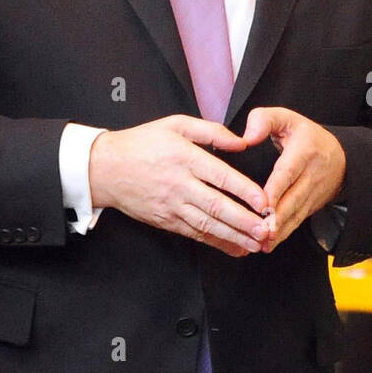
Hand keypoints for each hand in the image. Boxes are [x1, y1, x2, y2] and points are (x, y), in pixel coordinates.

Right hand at [89, 115, 267, 256]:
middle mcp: (179, 184)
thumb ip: (212, 131)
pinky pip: (195, 234)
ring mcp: (172, 206)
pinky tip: (235, 248)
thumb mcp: (175, 124)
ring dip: (234, 237)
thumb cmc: (141, 144)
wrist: (105, 168)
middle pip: (216, 206)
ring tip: (257, 243)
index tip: (264, 200)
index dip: (244, 190)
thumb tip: (241, 142)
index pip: (220, 176)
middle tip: (266, 229)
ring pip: (207, 225)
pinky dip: (217, 243)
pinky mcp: (166, 220)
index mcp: (184, 157)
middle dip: (244, 221)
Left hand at [241, 106, 345, 252]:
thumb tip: (246, 137)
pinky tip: (269, 245)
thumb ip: (263, 119)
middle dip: (278, 217)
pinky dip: (284, 234)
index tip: (265, 204)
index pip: (289, 171)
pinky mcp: (311, 206)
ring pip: (296, 214)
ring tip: (263, 243)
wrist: (342, 157)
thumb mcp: (287, 118)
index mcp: (304, 150)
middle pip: (294, 198)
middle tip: (262, 231)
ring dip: (280, 230)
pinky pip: (297, 221)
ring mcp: (313, 193)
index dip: (277, 189)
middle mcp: (312, 174)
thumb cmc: (305, 136)